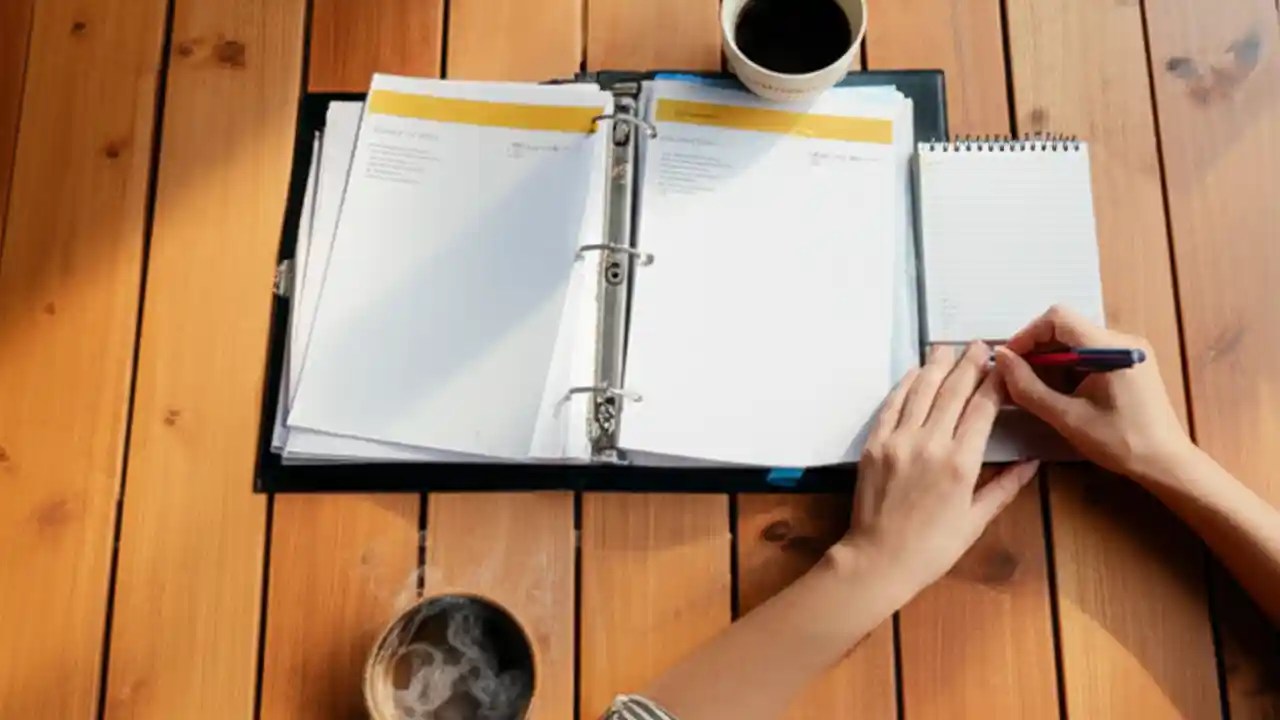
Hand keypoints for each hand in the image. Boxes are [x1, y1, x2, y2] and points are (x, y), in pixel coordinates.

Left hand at [845, 343, 1039, 597]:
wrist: (879, 559)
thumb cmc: (932, 548)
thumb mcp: (976, 520)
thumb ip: (1004, 486)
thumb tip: (1032, 461)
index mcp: (962, 463)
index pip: (982, 408)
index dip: (994, 382)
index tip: (1003, 366)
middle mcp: (931, 443)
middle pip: (953, 391)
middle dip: (969, 364)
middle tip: (979, 345)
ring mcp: (899, 441)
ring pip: (921, 391)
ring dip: (936, 366)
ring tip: (948, 348)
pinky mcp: (875, 444)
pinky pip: (892, 405)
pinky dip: (904, 385)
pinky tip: (915, 373)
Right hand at [993, 305, 1194, 481]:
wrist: (1166, 463)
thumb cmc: (1121, 443)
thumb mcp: (1067, 418)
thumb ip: (1028, 387)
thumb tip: (1001, 359)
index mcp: (1111, 348)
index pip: (1058, 318)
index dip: (1027, 334)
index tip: (1009, 360)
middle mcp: (1122, 340)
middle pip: (1066, 327)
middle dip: (1036, 349)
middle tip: (1016, 376)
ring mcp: (1129, 349)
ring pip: (1076, 339)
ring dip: (1050, 359)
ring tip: (1034, 387)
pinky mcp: (1130, 361)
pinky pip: (1089, 352)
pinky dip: (1067, 366)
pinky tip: (1059, 390)